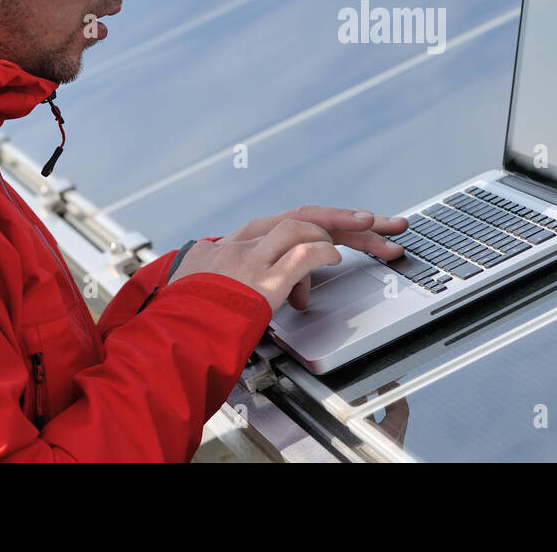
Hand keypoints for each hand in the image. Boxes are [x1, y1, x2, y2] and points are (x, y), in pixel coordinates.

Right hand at [169, 206, 407, 312]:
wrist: (170, 339)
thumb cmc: (195, 324)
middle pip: (302, 216)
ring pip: (301, 224)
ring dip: (343, 231)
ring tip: (375, 238)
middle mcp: (242, 243)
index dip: (328, 221)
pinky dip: (324, 253)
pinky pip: (301, 254)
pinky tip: (336, 259)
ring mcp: (250, 259)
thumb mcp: (227, 292)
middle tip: (386, 223)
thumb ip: (266, 283)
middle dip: (347, 218)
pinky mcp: (260, 280)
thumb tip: (301, 292)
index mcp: (234, 243)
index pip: (290, 222)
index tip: (359, 225)